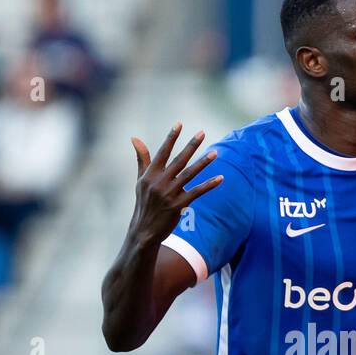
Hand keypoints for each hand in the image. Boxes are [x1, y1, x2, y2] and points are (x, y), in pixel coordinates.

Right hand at [130, 123, 223, 243]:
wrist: (144, 230)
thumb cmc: (144, 203)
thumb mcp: (140, 180)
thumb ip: (142, 158)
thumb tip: (135, 138)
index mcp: (150, 174)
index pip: (162, 152)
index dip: (171, 138)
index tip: (179, 124)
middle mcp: (159, 182)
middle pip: (179, 160)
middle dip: (191, 145)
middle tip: (202, 133)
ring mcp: (169, 194)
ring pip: (190, 174)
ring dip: (203, 163)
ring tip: (215, 152)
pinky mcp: (178, 205)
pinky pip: (197, 192)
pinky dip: (209, 185)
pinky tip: (220, 178)